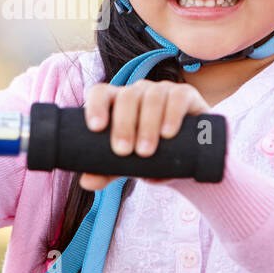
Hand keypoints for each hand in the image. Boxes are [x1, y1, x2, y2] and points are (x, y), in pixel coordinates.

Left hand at [79, 79, 209, 190]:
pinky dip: (172, 114)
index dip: (96, 106)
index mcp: (117, 102)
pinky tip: (168, 133)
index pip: (101, 93)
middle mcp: (138, 92)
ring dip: (147, 124)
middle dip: (123, 125)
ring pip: (152, 97)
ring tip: (145, 151)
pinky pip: (178, 97)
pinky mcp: (186, 95)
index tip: (96, 128)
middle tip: (123, 151)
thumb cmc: (149, 153)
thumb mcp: (127, 163)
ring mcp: (162, 90)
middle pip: (127, 97)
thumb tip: (87, 182)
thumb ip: (107, 170)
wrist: (186, 155)